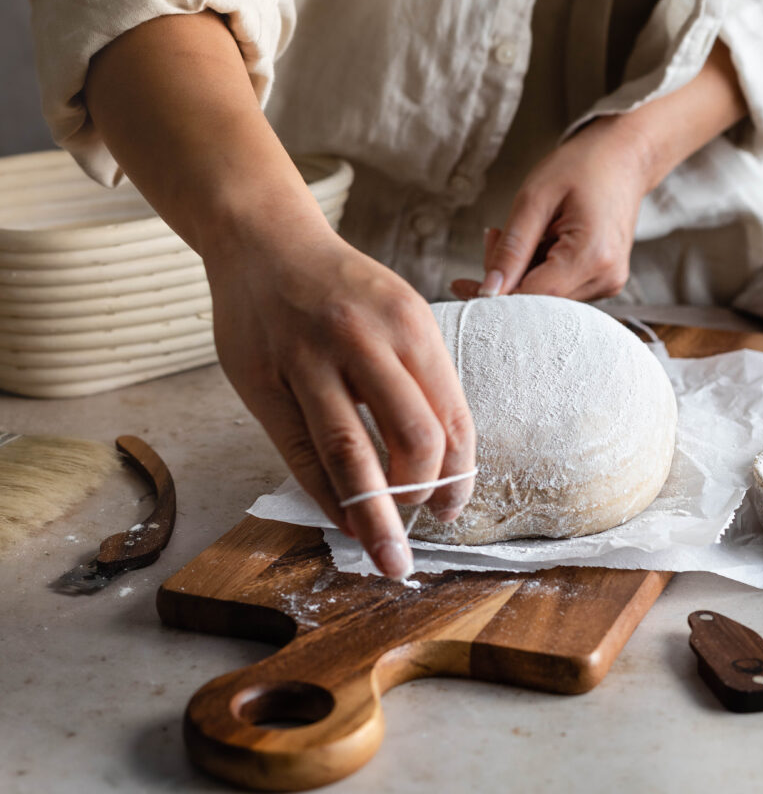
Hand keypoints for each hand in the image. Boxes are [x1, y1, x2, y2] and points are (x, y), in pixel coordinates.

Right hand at [204, 221, 475, 579]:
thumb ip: (419, 374)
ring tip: (389, 558)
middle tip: (423, 522)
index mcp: (409, 323)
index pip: (452, 417)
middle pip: (414, 440)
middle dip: (425, 496)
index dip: (459, 474)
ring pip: (351, 455)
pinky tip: (342, 523)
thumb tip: (441, 459)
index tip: (453, 506)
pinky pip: (301, 455)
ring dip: (376, 519)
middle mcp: (364, 339)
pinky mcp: (264, 382)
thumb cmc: (339, 286)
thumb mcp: (396, 309)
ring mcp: (309, 360)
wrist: (264, 242)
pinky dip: (326, 498)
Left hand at [451, 114, 650, 300]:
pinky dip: (537, 270)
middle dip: (505, 278)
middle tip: (492, 238)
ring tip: (520, 231)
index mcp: (592, 256)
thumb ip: (510, 249)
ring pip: (544, 297)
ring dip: (520, 273)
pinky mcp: (603, 280)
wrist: (623, 157)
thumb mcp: (534, 199)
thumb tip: (488, 291)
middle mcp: (606, 277)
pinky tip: (537, 242)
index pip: (531, 297)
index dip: (493, 294)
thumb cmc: (582, 166)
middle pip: (537, 301)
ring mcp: (608, 282)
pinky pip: (558, 288)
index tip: (461, 282)